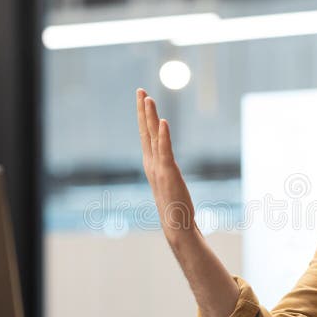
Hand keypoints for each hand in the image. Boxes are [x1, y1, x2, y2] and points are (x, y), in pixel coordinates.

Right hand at [136, 88, 196, 243]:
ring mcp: (159, 167)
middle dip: (143, 110)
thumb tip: (168, 166)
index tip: (143, 99)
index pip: (147, 135)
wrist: (176, 225)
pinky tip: (164, 121)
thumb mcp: (169, 184)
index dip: (145, 117)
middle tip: (140, 91)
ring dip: (151, 117)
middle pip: (146, 131)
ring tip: (149, 98)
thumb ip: (167, 172)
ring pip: (154, 137)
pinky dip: (164, 135)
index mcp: (152, 164)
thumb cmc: (174, 207)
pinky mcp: (168, 172)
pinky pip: (165, 150)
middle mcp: (152, 163)